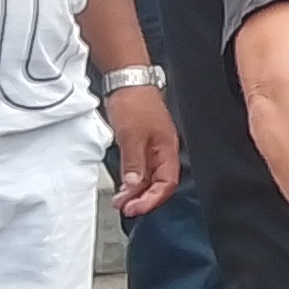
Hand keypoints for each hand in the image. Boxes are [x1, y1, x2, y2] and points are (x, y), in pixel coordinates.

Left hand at [102, 82, 181, 218]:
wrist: (127, 80)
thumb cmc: (135, 102)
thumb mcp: (131, 136)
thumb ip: (134, 163)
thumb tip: (135, 185)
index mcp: (168, 149)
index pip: (167, 183)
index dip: (152, 199)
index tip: (134, 208)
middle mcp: (164, 150)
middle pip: (159, 183)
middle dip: (143, 198)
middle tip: (125, 208)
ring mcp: (153, 145)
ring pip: (149, 176)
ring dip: (135, 190)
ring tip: (120, 199)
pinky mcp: (142, 141)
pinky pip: (141, 167)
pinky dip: (132, 178)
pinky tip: (123, 183)